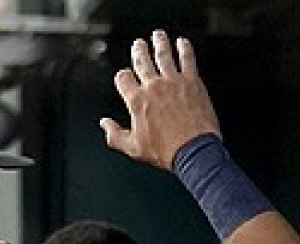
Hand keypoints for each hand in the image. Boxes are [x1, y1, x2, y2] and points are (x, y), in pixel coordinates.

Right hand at [100, 30, 221, 170]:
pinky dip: (184, 48)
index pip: (123, 78)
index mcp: (137, 100)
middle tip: (139, 44)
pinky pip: (187, 59)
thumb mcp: (134, 148)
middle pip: (141, 60)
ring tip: (158, 35)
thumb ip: (115, 135)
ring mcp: (173, 82)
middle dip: (139, 50)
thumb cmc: (167, 150)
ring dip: (159, 42)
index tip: (126, 76)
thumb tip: (104, 124)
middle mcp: (153, 87)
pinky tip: (183, 42)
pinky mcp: (192, 82)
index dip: (123, 76)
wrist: (195, 151)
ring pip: (163, 55)